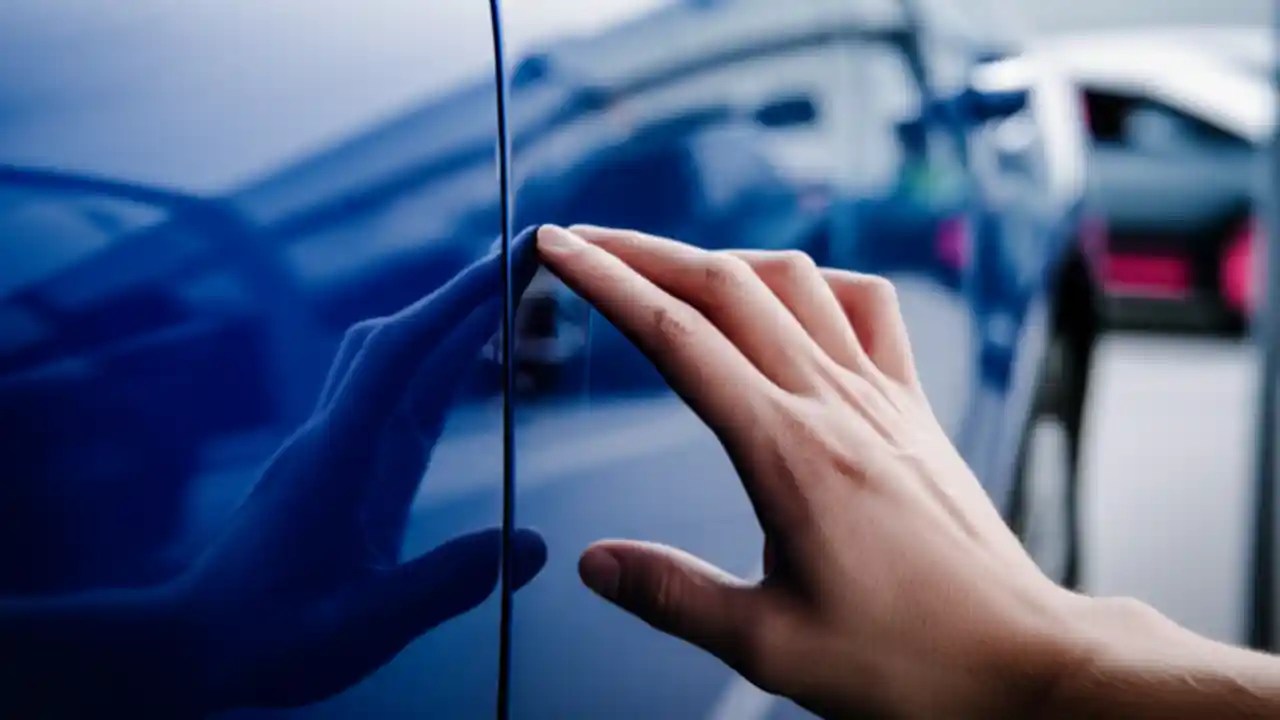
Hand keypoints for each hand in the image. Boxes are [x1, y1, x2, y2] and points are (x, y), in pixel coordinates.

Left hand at [174, 228, 545, 709]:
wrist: (195, 645)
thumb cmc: (269, 638)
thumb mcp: (365, 624)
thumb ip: (448, 583)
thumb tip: (532, 545)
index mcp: (338, 459)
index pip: (399, 354)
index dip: (457, 301)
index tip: (512, 257)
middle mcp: (333, 437)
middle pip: (396, 337)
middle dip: (460, 292)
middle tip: (526, 256)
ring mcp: (332, 448)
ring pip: (392, 360)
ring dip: (449, 323)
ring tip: (510, 296)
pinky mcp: (337, 467)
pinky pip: (393, 396)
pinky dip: (437, 365)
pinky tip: (466, 367)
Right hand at [536, 224, 1092, 718]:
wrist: (1020, 659)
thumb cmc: (907, 659)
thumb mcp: (769, 646)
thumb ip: (672, 596)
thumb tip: (593, 564)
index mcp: (786, 453)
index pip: (677, 338)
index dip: (608, 283)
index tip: (558, 247)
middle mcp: (833, 404)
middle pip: (725, 287)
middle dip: (644, 252)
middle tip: (585, 239)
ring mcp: (880, 395)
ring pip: (793, 280)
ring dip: (720, 258)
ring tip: (669, 265)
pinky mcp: (912, 406)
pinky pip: (866, 307)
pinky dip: (813, 281)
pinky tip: (788, 297)